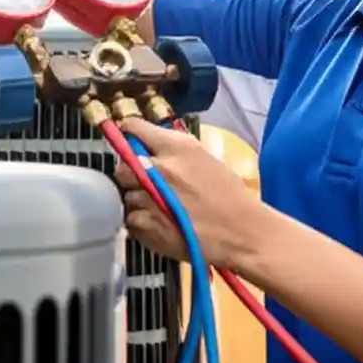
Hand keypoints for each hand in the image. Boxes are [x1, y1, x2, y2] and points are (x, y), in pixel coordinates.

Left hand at [113, 117, 266, 267]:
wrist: (241, 233)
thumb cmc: (229, 196)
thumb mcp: (205, 158)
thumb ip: (173, 150)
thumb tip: (149, 146)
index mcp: (176, 148)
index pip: (135, 128)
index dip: (128, 133)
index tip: (127, 138)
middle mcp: (158, 169)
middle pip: (122, 166)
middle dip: (130, 173)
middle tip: (145, 183)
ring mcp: (148, 199)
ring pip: (125, 195)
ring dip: (137, 200)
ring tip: (160, 208)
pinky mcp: (145, 226)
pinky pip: (130, 218)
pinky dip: (141, 221)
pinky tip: (160, 223)